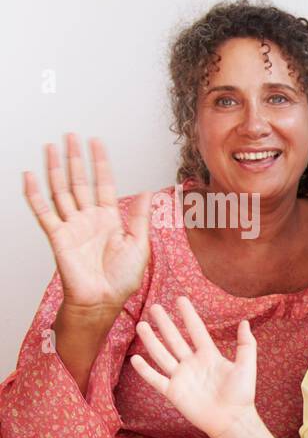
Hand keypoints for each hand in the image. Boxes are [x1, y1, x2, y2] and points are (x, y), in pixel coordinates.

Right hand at [23, 134, 149, 312]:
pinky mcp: (58, 237)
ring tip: (50, 147)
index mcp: (110, 219)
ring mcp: (72, 226)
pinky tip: (30, 176)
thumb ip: (140, 217)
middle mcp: (89, 219)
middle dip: (76, 158)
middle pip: (79, 181)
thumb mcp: (139, 245)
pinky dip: (35, 194)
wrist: (104, 301)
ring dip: (55, 169)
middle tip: (71, 136)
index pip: (104, 183)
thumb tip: (148, 192)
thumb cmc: (122, 279)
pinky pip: (44, 212)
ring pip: (61, 190)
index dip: (100, 163)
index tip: (96, 142)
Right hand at [129, 296, 259, 437]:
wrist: (232, 419)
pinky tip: (135, 358)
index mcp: (209, 355)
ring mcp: (181, 377)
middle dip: (165, 324)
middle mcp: (192, 364)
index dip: (188, 315)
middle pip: (175, 339)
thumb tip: (245, 322)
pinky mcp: (173, 392)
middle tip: (154, 307)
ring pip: (162, 355)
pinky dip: (145, 370)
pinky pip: (156, 379)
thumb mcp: (246, 366)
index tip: (181, 299)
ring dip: (151, 341)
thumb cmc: (242, 394)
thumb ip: (246, 344)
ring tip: (141, 325)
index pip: (196, 330)